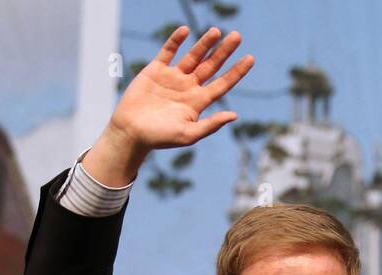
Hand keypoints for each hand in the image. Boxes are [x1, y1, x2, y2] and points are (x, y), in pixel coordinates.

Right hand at [84, 26, 254, 186]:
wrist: (131, 132)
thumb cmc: (161, 138)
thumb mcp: (189, 134)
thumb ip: (211, 124)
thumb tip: (234, 115)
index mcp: (199, 102)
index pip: (223, 83)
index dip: (237, 71)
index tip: (251, 58)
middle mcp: (189, 87)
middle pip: (211, 66)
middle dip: (224, 52)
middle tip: (238, 36)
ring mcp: (173, 77)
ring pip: (193, 56)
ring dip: (205, 43)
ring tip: (217, 31)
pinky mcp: (155, 70)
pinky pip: (168, 52)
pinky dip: (176, 41)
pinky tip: (185, 30)